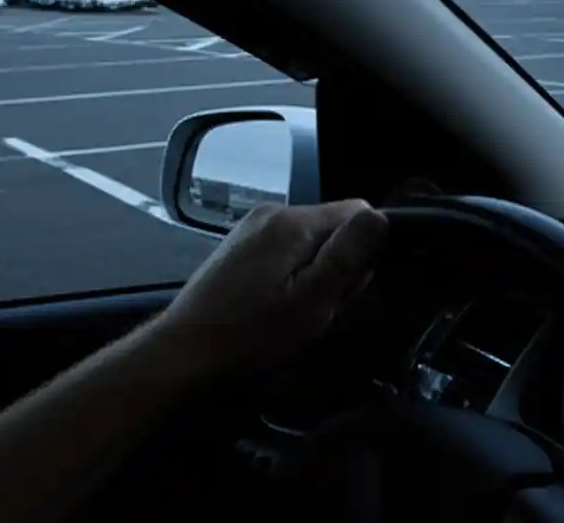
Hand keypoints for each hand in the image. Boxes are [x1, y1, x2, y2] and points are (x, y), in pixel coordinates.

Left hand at [156, 200, 387, 373]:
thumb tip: (380, 217)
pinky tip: (274, 307)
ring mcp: (253, 228)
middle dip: (337, 266)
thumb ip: (347, 257)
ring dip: (315, 276)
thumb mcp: (312, 302)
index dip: (364, 251)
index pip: (358, 211)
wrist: (184, 351)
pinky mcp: (240, 247)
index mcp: (293, 221)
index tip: (347, 288)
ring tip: (294, 313)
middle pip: (333, 228)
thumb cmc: (252, 333)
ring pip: (311, 243)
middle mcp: (273, 212)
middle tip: (317, 308)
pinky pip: (286, 252)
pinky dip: (292, 277)